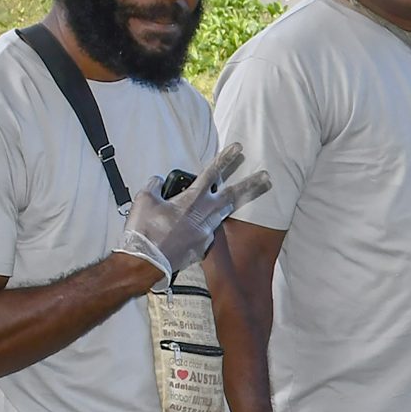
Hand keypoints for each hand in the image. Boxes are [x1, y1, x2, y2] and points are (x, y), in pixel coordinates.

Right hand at [117, 142, 268, 279]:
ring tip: (239, 196)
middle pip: (232, 196)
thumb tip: (159, 181)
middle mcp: (204, 215)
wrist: (145, 262)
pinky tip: (192, 226)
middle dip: (250, 186)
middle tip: (266, 177)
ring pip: (222, 214)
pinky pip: (206, 231)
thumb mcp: (144, 199)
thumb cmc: (143, 231)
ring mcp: (205, 233)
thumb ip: (155, 185)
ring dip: (230, 204)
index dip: (226, 158)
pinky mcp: (202, 247)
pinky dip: (202, 225)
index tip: (239, 148)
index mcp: (192, 200)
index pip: (212, 173)